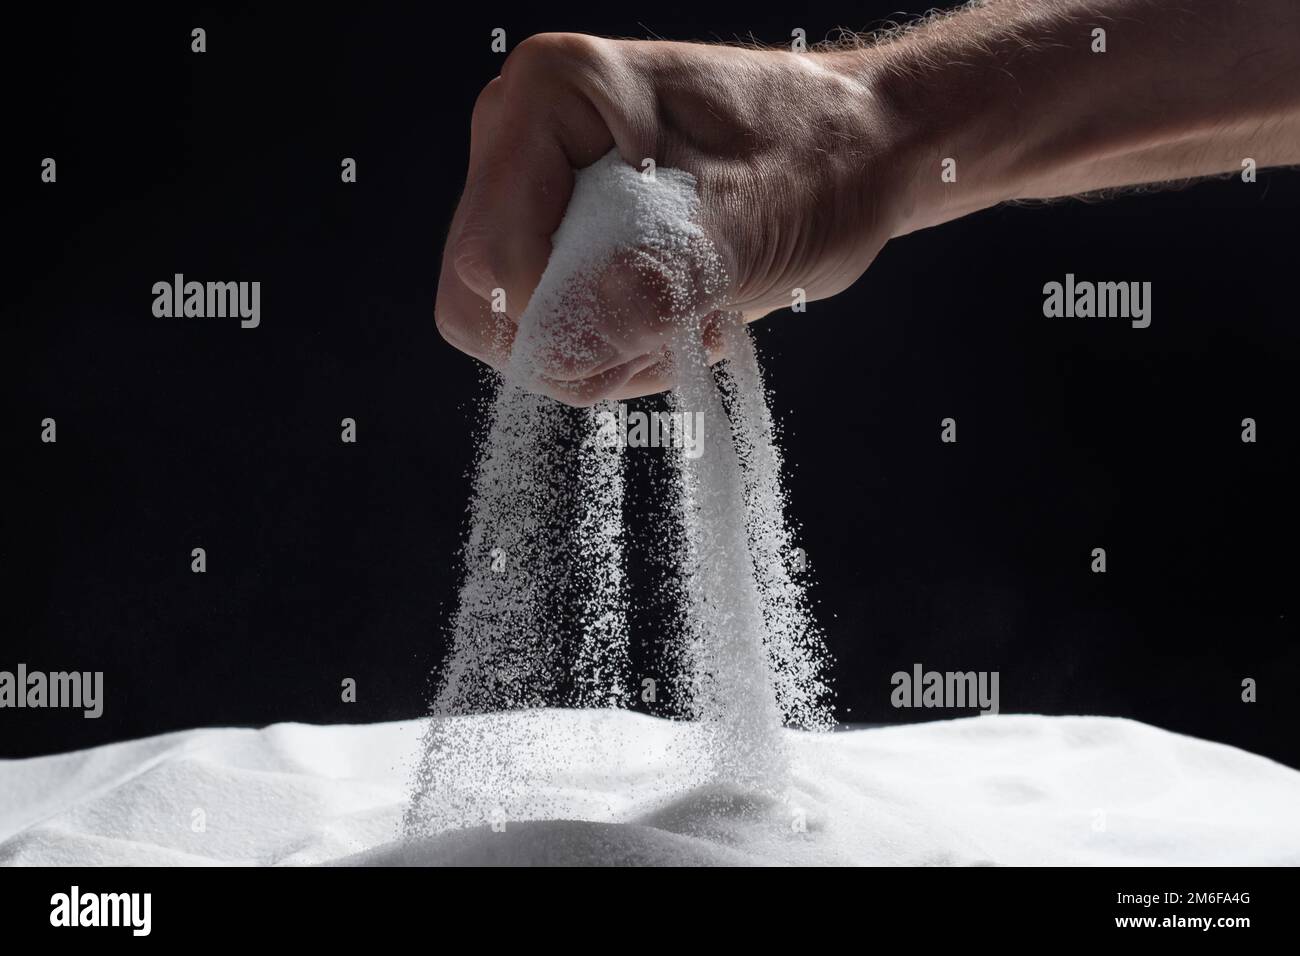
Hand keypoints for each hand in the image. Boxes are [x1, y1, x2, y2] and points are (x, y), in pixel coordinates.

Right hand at [435, 34, 898, 404]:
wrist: (856, 157)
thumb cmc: (815, 162)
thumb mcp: (744, 225)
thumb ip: (650, 283)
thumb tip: (558, 348)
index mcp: (549, 99)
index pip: (487, 259)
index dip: (564, 319)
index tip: (663, 316)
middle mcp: (521, 141)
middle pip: (484, 304)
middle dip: (586, 342)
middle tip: (686, 321)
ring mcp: (535, 195)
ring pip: (518, 333)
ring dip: (611, 352)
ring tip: (696, 311)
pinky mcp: (558, 241)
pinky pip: (551, 336)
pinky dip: (618, 350)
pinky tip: (683, 315)